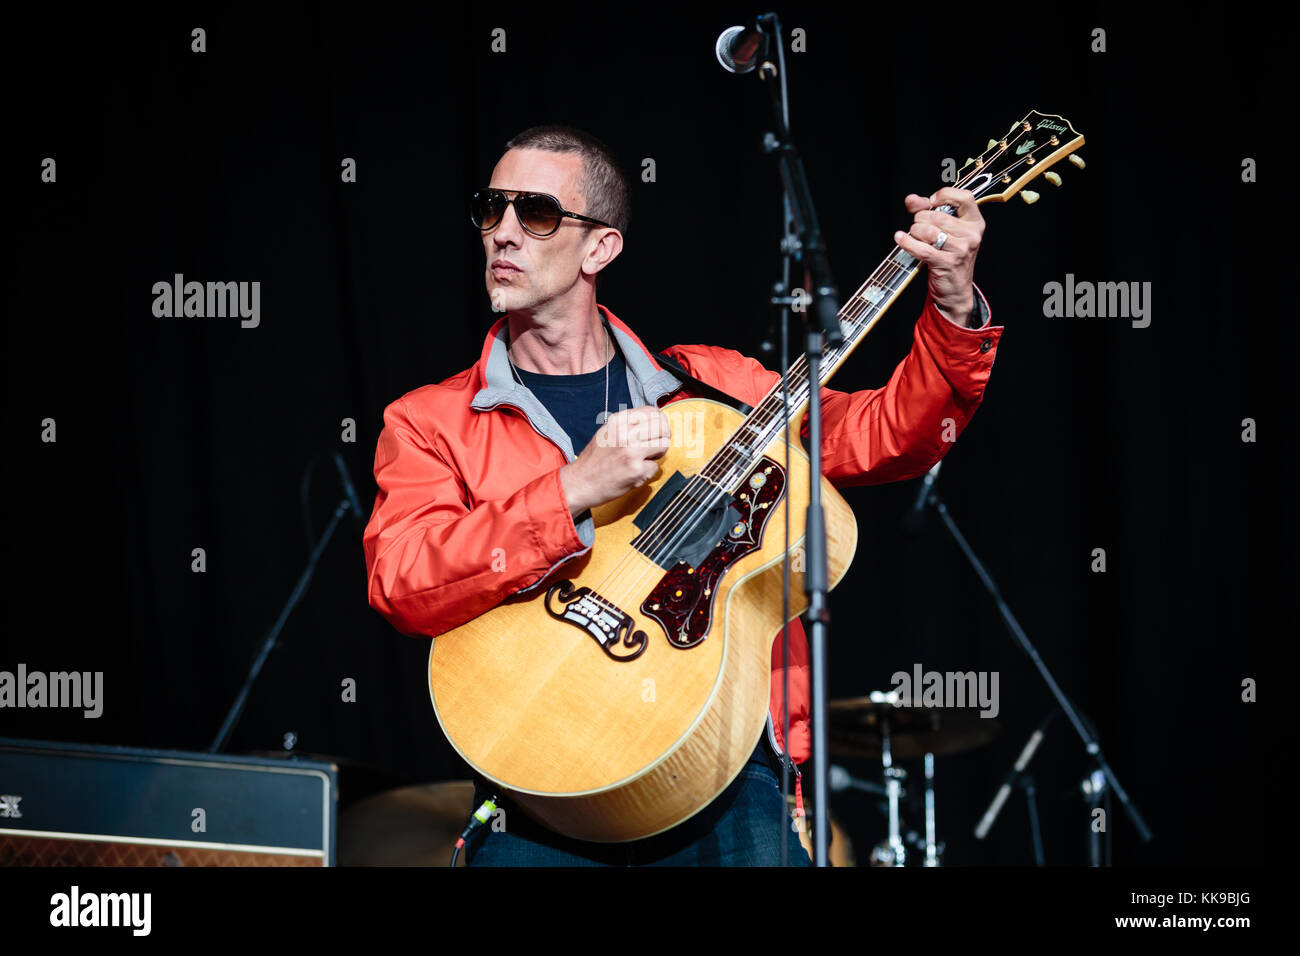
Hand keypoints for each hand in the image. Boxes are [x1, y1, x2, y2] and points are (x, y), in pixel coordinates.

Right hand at [560, 406, 670, 516]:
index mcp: (618, 421)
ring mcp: (631, 452)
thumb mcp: (607, 432)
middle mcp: (625, 433)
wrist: (581, 482)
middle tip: (655, 444)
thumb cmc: (595, 459)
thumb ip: (628, 424)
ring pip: (663, 444)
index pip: (652, 411)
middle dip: (662, 436)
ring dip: (657, 453)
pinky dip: (647, 471)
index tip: (656, 429)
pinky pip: (655, 466)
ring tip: (644, 458)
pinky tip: (634, 472)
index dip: (658, 421)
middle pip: (662, 426)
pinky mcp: (636, 470)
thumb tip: (654, 420)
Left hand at [894, 187, 983, 326]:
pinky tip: (900, 238)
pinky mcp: (947, 263)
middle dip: (920, 219)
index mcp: (975, 222)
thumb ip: (929, 210)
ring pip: (928, 230)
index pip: (965, 197)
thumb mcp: (946, 231)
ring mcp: (961, 250)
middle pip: (938, 215)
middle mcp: (971, 235)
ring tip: (914, 236)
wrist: (955, 290)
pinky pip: (921, 248)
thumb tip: (911, 199)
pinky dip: (907, 242)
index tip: (932, 202)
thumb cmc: (949, 256)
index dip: (944, 195)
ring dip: (914, 231)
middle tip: (918, 227)